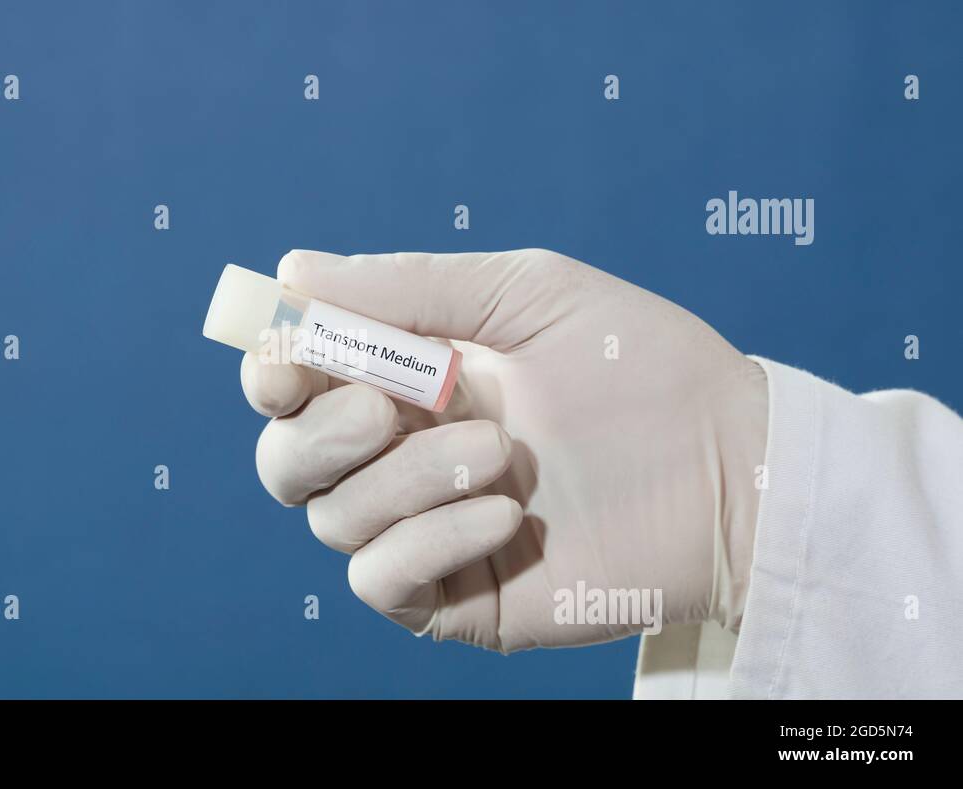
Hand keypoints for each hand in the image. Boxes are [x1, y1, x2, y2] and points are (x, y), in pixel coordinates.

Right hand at [241, 248, 766, 651]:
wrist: (731, 465)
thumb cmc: (637, 363)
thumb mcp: (526, 294)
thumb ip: (411, 286)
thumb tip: (293, 270)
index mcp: (406, 380)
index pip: (295, 382)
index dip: (270, 369)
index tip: (283, 360)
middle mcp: (400, 455)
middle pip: (287, 460)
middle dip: (318, 433)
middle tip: (384, 409)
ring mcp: (424, 529)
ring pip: (333, 518)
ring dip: (404, 479)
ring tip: (498, 453)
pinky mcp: (455, 595)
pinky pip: (380, 579)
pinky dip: (427, 541)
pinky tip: (505, 515)